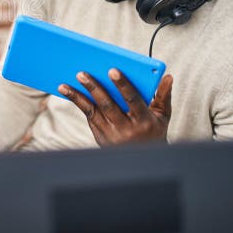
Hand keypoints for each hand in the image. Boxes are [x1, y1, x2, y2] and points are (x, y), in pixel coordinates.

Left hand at [59, 68, 173, 145]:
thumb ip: (163, 96)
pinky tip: (69, 92)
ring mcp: (111, 134)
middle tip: (82, 73)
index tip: (112, 70)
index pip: (132, 100)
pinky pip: (88, 116)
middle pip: (108, 105)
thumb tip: (168, 77)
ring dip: (78, 97)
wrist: (142, 161)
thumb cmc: (153, 132)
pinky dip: (79, 103)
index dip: (123, 85)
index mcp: (144, 121)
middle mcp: (126, 129)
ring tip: (65, 85)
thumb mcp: (162, 116)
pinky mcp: (100, 136)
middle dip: (94, 88)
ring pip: (93, 112)